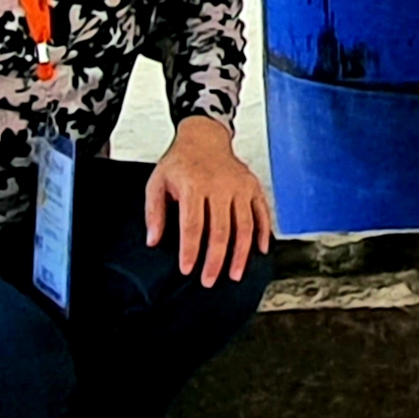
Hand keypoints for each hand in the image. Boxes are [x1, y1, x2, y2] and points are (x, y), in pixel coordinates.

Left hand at [147, 113, 273, 286]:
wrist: (204, 138)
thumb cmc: (180, 162)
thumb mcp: (157, 182)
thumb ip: (154, 212)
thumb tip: (154, 240)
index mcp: (194, 184)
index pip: (193, 224)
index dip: (191, 250)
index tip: (188, 268)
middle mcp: (220, 186)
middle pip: (221, 230)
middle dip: (216, 259)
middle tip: (210, 280)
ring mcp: (240, 186)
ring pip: (244, 226)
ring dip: (241, 253)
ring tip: (235, 274)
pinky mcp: (253, 187)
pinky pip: (262, 213)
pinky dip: (264, 233)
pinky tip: (261, 250)